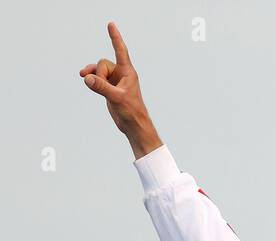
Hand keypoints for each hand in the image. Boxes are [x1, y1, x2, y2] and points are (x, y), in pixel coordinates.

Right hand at [79, 22, 160, 157]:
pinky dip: (90, 79)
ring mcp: (114, 80)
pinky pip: (96, 78)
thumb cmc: (132, 111)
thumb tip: (87, 78)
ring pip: (97, 70)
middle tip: (103, 86)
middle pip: (102, 63)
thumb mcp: (116, 98)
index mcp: (128, 72)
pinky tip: (85, 79)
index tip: (111, 25)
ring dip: (92, 75)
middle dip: (98, 72)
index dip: (115, 38)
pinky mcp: (109, 88)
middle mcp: (121, 74)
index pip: (121, 51)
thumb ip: (101, 87)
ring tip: (86, 79)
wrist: (133, 124)